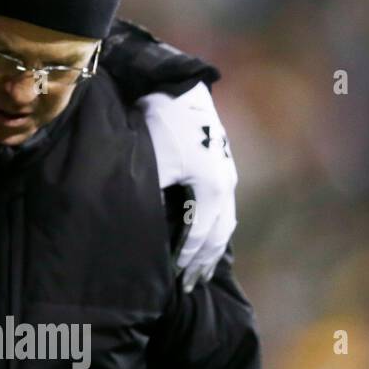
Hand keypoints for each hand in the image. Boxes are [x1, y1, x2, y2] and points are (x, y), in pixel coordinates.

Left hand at [137, 82, 237, 291]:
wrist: (175, 84)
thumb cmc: (159, 124)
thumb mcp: (151, 165)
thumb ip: (149, 200)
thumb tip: (142, 231)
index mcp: (211, 187)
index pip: (199, 235)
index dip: (187, 260)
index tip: (176, 281)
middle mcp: (225, 182)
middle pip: (218, 233)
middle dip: (204, 261)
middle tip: (191, 284)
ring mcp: (227, 170)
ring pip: (225, 219)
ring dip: (213, 245)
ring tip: (202, 266)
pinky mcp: (220, 161)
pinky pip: (222, 204)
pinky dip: (215, 224)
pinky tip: (207, 232)